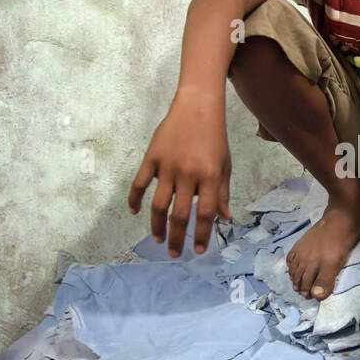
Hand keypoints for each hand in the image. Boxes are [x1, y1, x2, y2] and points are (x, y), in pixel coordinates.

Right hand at [128, 93, 231, 255]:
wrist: (197, 106)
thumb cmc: (214, 138)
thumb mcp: (225, 165)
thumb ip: (223, 192)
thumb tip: (225, 218)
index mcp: (210, 177)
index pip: (206, 214)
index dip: (202, 235)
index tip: (198, 251)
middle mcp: (188, 174)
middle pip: (180, 215)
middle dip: (177, 238)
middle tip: (174, 253)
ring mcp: (168, 165)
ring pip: (158, 205)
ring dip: (157, 226)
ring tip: (158, 238)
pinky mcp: (152, 157)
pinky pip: (139, 183)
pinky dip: (134, 199)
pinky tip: (134, 212)